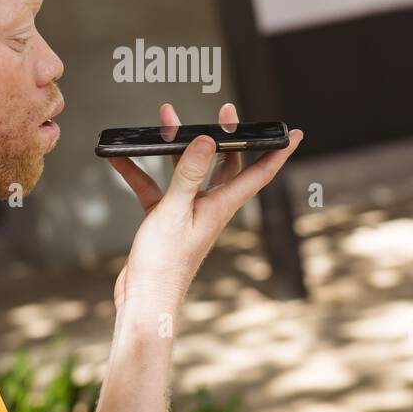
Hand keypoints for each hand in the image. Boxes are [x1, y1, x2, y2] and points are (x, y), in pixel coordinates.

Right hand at [106, 101, 303, 316]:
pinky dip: (140, 172)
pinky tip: (119, 158)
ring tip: (166, 121)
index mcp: (221, 206)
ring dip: (177, 147)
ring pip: (189, 171)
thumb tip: (207, 141)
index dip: (278, 151)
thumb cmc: (164, 264)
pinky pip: (155, 188)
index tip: (293, 132)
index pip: (259, 173)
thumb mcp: (174, 212)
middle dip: (226, 137)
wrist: (145, 301)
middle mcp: (209, 207)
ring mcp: (187, 213)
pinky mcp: (165, 219)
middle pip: (226, 165)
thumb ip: (189, 175)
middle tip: (225, 110)